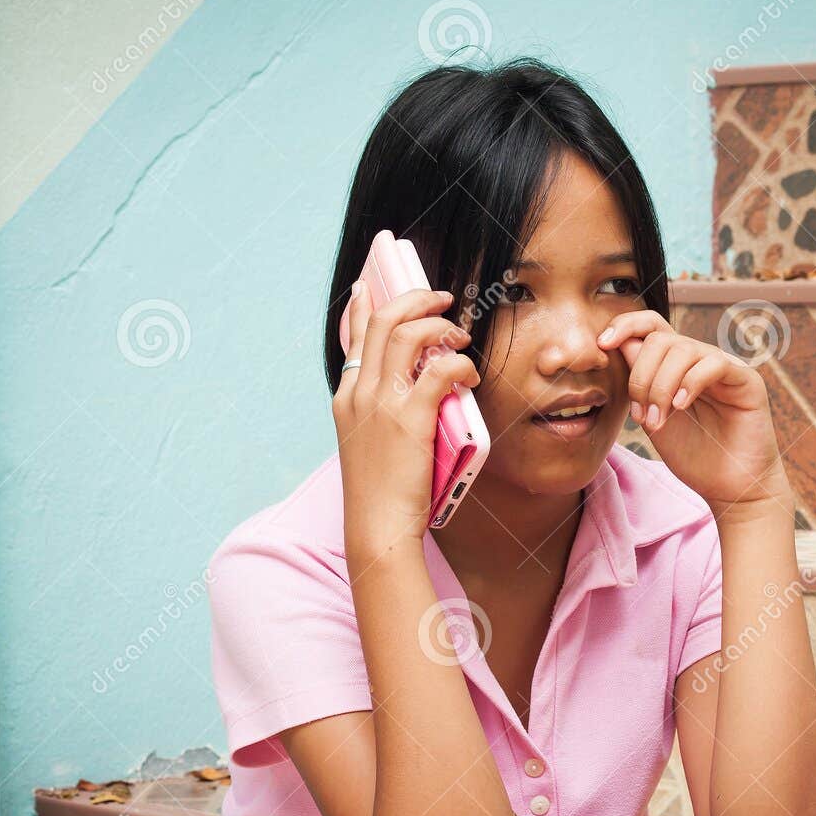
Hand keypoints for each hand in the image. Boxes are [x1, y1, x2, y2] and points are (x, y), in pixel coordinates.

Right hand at [332, 279, 478, 558]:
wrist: (377, 529)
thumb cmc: (382, 497)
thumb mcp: (372, 448)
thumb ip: (386, 416)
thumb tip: (422, 393)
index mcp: (346, 399)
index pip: (352, 338)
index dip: (363, 306)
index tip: (370, 286)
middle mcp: (358, 393)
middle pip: (381, 320)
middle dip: (414, 299)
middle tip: (440, 299)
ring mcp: (380, 403)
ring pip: (406, 333)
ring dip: (439, 325)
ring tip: (460, 334)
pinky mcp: (408, 418)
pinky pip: (438, 370)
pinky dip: (459, 364)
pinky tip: (470, 375)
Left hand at [598, 310, 791, 514]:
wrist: (728, 485)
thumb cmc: (692, 454)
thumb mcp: (653, 417)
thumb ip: (639, 384)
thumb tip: (620, 344)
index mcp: (675, 366)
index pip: (650, 327)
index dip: (625, 327)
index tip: (602, 345)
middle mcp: (699, 360)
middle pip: (660, 339)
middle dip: (641, 377)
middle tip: (641, 416)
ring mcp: (723, 367)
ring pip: (683, 349)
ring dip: (661, 387)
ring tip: (658, 421)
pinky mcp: (746, 380)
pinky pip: (714, 364)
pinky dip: (690, 383)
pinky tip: (680, 407)